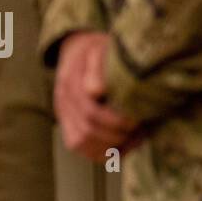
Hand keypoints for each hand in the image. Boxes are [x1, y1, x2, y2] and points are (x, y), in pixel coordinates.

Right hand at [54, 32, 140, 162]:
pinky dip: (99, 152)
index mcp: (70, 80)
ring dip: (108, 146)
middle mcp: (62, 99)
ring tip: (131, 140)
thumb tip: (95, 91)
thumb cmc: (96, 50)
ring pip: (81, 142)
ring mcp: (62, 112)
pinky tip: (120, 146)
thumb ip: (97, 67)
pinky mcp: (66, 122)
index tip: (136, 119)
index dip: (115, 121)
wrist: (77, 49)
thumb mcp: (99, 49)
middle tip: (139, 131)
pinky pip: (78, 146)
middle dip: (117, 135)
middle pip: (87, 130)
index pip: (90, 112)